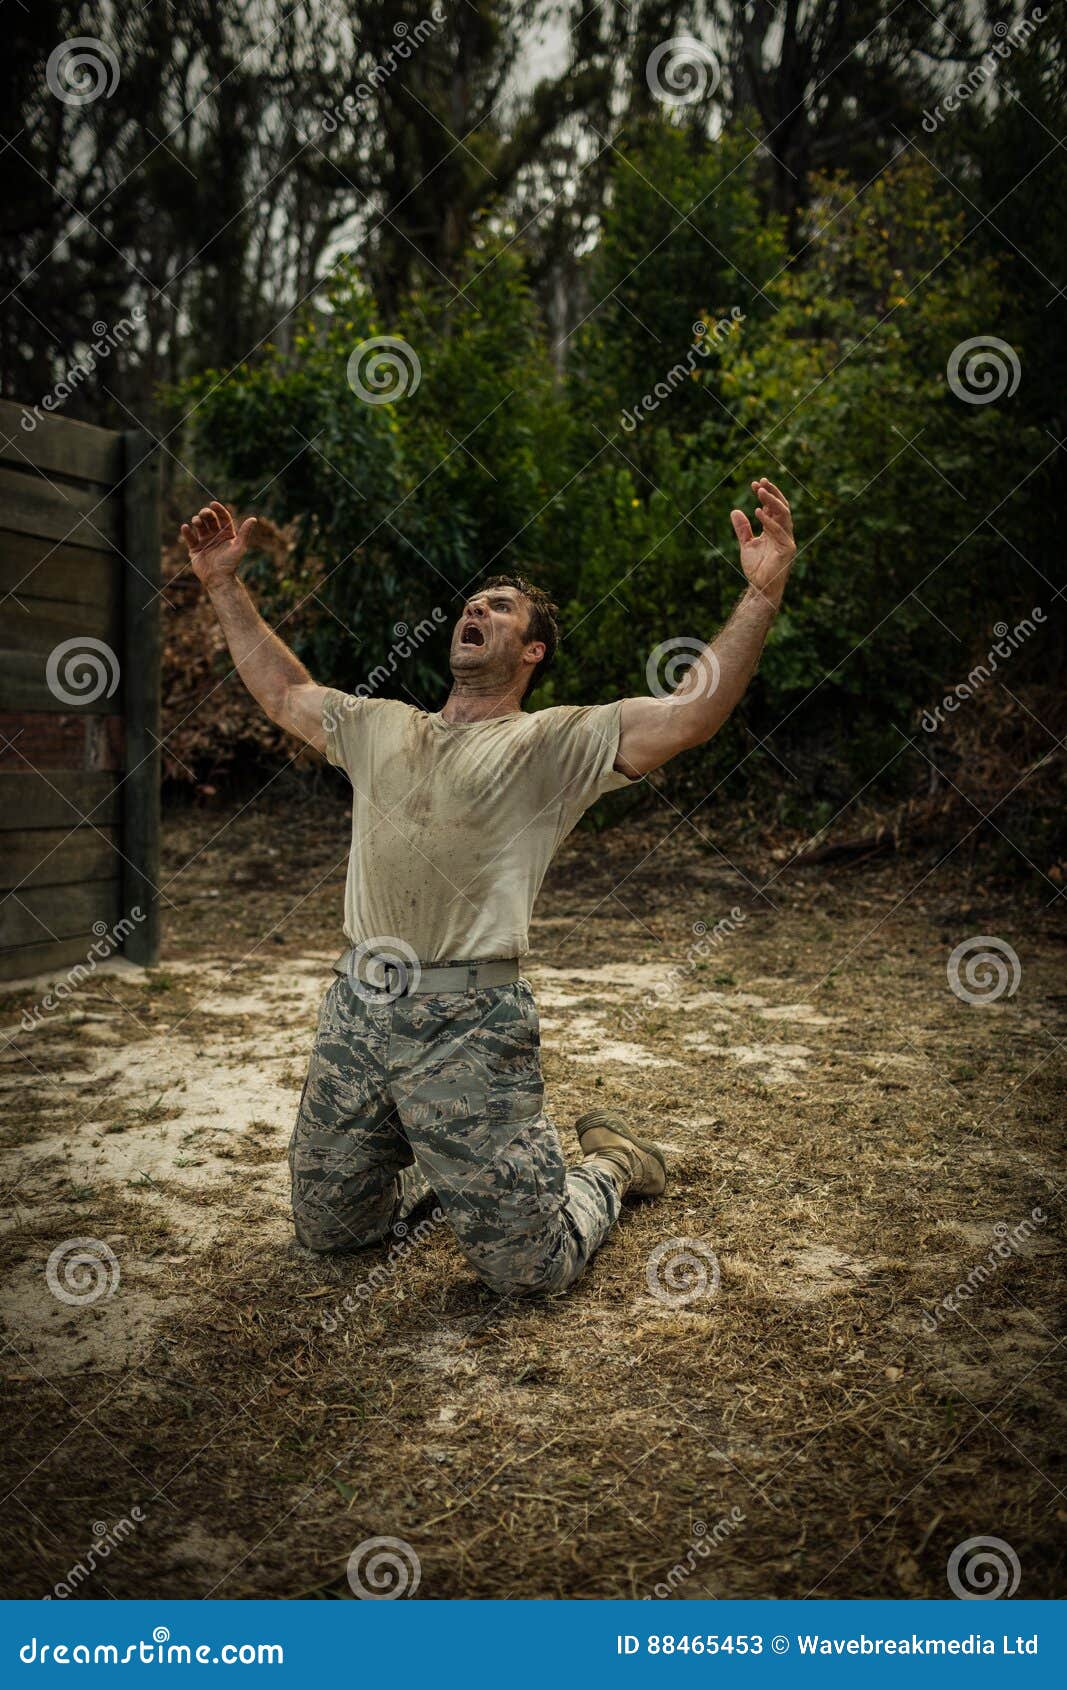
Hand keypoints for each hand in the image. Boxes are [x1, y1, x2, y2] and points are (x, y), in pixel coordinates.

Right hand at [179, 501, 256, 589]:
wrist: (219, 579)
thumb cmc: (230, 564)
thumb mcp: (239, 547)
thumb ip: (245, 532)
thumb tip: (253, 519)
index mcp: (227, 534)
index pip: (223, 518)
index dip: (218, 510)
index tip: (213, 504)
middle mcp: (215, 536)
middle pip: (210, 519)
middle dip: (206, 514)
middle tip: (204, 513)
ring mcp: (205, 541)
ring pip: (199, 526)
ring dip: (197, 521)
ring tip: (196, 521)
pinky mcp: (195, 549)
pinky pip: (189, 538)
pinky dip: (186, 532)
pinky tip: (185, 527)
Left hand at [730, 477, 795, 607]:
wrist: (760, 587)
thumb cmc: (756, 568)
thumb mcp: (746, 544)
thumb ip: (742, 529)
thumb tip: (735, 511)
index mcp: (775, 530)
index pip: (773, 507)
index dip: (765, 494)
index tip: (754, 484)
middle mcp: (783, 532)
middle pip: (781, 507)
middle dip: (771, 493)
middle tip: (760, 482)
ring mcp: (787, 540)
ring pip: (784, 515)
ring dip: (772, 502)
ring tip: (760, 492)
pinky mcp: (788, 549)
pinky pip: (779, 531)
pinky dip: (769, 521)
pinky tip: (758, 512)